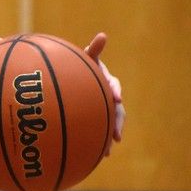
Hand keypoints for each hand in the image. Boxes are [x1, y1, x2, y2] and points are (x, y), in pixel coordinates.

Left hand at [84, 32, 124, 153]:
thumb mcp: (86, 58)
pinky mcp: (94, 117)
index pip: (113, 85)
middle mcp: (106, 96)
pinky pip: (98, 130)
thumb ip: (93, 50)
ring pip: (108, 124)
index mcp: (106, 81)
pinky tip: (96, 155)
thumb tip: (103, 35)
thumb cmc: (80, 67)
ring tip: (106, 150)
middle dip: (116, 124)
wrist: (73, 79)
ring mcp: (101, 108)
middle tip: (117, 135)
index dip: (115, 90)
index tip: (115, 97)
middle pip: (116, 111)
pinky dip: (98, 141)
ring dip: (108, 137)